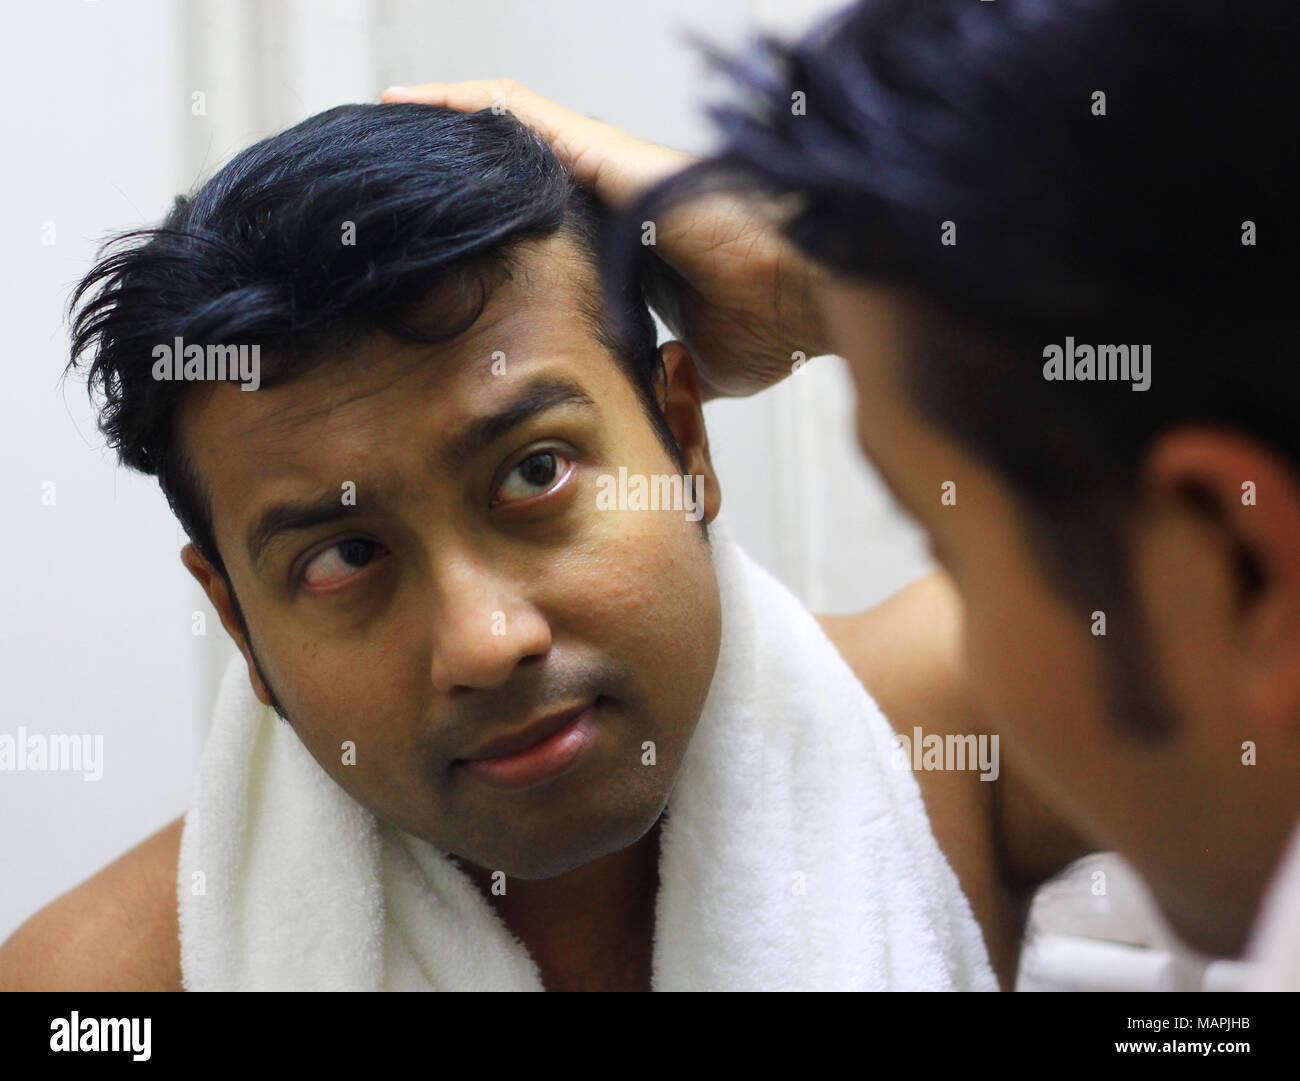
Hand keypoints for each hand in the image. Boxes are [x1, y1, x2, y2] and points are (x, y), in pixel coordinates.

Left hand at [381, 79, 831, 398]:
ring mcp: (611, 166)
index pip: (549, 221)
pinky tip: (412, 106)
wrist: (809, 289)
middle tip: (396, 180)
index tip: (445, 242)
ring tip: (385, 125)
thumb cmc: (772, 317)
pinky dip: (464, 107)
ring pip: (510, 131)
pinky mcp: (608, 152)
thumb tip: (659, 392)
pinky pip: (519, 115)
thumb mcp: (703, 363)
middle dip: (460, 172)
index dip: (499, 224)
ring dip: (449, 129)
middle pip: (521, 170)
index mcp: (632, 238)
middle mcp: (616, 192)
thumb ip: (670, 367)